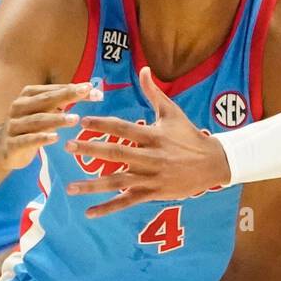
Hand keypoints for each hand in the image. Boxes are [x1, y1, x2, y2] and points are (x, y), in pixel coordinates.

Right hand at [0, 81, 99, 170]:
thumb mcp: (44, 112)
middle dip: (66, 95)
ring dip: (56, 119)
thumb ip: (63, 102)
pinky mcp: (12, 144)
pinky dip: (41, 138)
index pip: (52, 90)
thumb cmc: (29, 127)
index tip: (92, 88)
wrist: (1, 148)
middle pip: (45, 100)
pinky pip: (27, 140)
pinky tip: (55, 137)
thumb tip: (91, 91)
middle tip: (85, 93)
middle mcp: (19, 107)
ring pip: (37, 120)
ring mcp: (14, 125)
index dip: (72, 88)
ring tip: (75, 119)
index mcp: (28, 96)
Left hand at [66, 66, 229, 216]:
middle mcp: (151, 157)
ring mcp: (151, 177)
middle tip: (68, 146)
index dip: (102, 124)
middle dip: (91, 149)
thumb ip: (154, 93)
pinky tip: (89, 212)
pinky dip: (108, 208)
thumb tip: (143, 69)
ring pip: (118, 182)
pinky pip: (127, 201)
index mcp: (153, 136)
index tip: (81, 122)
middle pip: (116, 153)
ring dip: (92, 185)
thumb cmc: (190, 136)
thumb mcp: (173, 113)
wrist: (213, 163)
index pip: (123, 128)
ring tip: (70, 187)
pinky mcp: (153, 193)